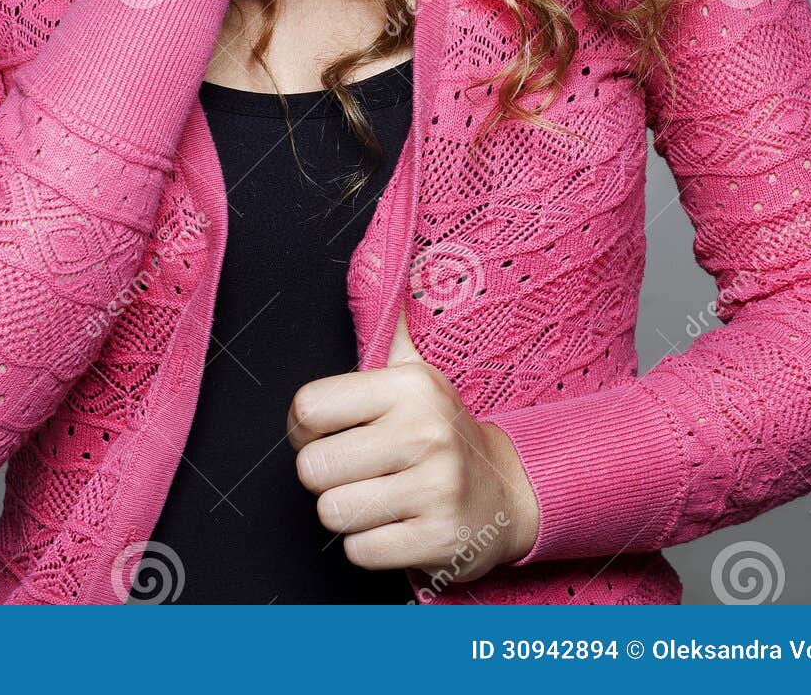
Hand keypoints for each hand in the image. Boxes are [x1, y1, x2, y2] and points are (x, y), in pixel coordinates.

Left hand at [286, 303, 540, 583]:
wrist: (508, 492)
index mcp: (410, 386)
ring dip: (345, 512)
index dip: (302, 427)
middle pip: (313, 468)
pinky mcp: (438, 542)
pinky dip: (367, 544)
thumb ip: (389, 325)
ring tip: (374, 496)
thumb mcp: (417, 370)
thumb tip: (382, 257)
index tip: (324, 432)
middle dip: (323, 476)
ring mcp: (435, 490)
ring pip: (332, 513)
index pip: (308, 408)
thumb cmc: (440, 429)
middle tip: (352, 469)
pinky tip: (394, 524)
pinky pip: (359, 552)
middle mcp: (424, 433)